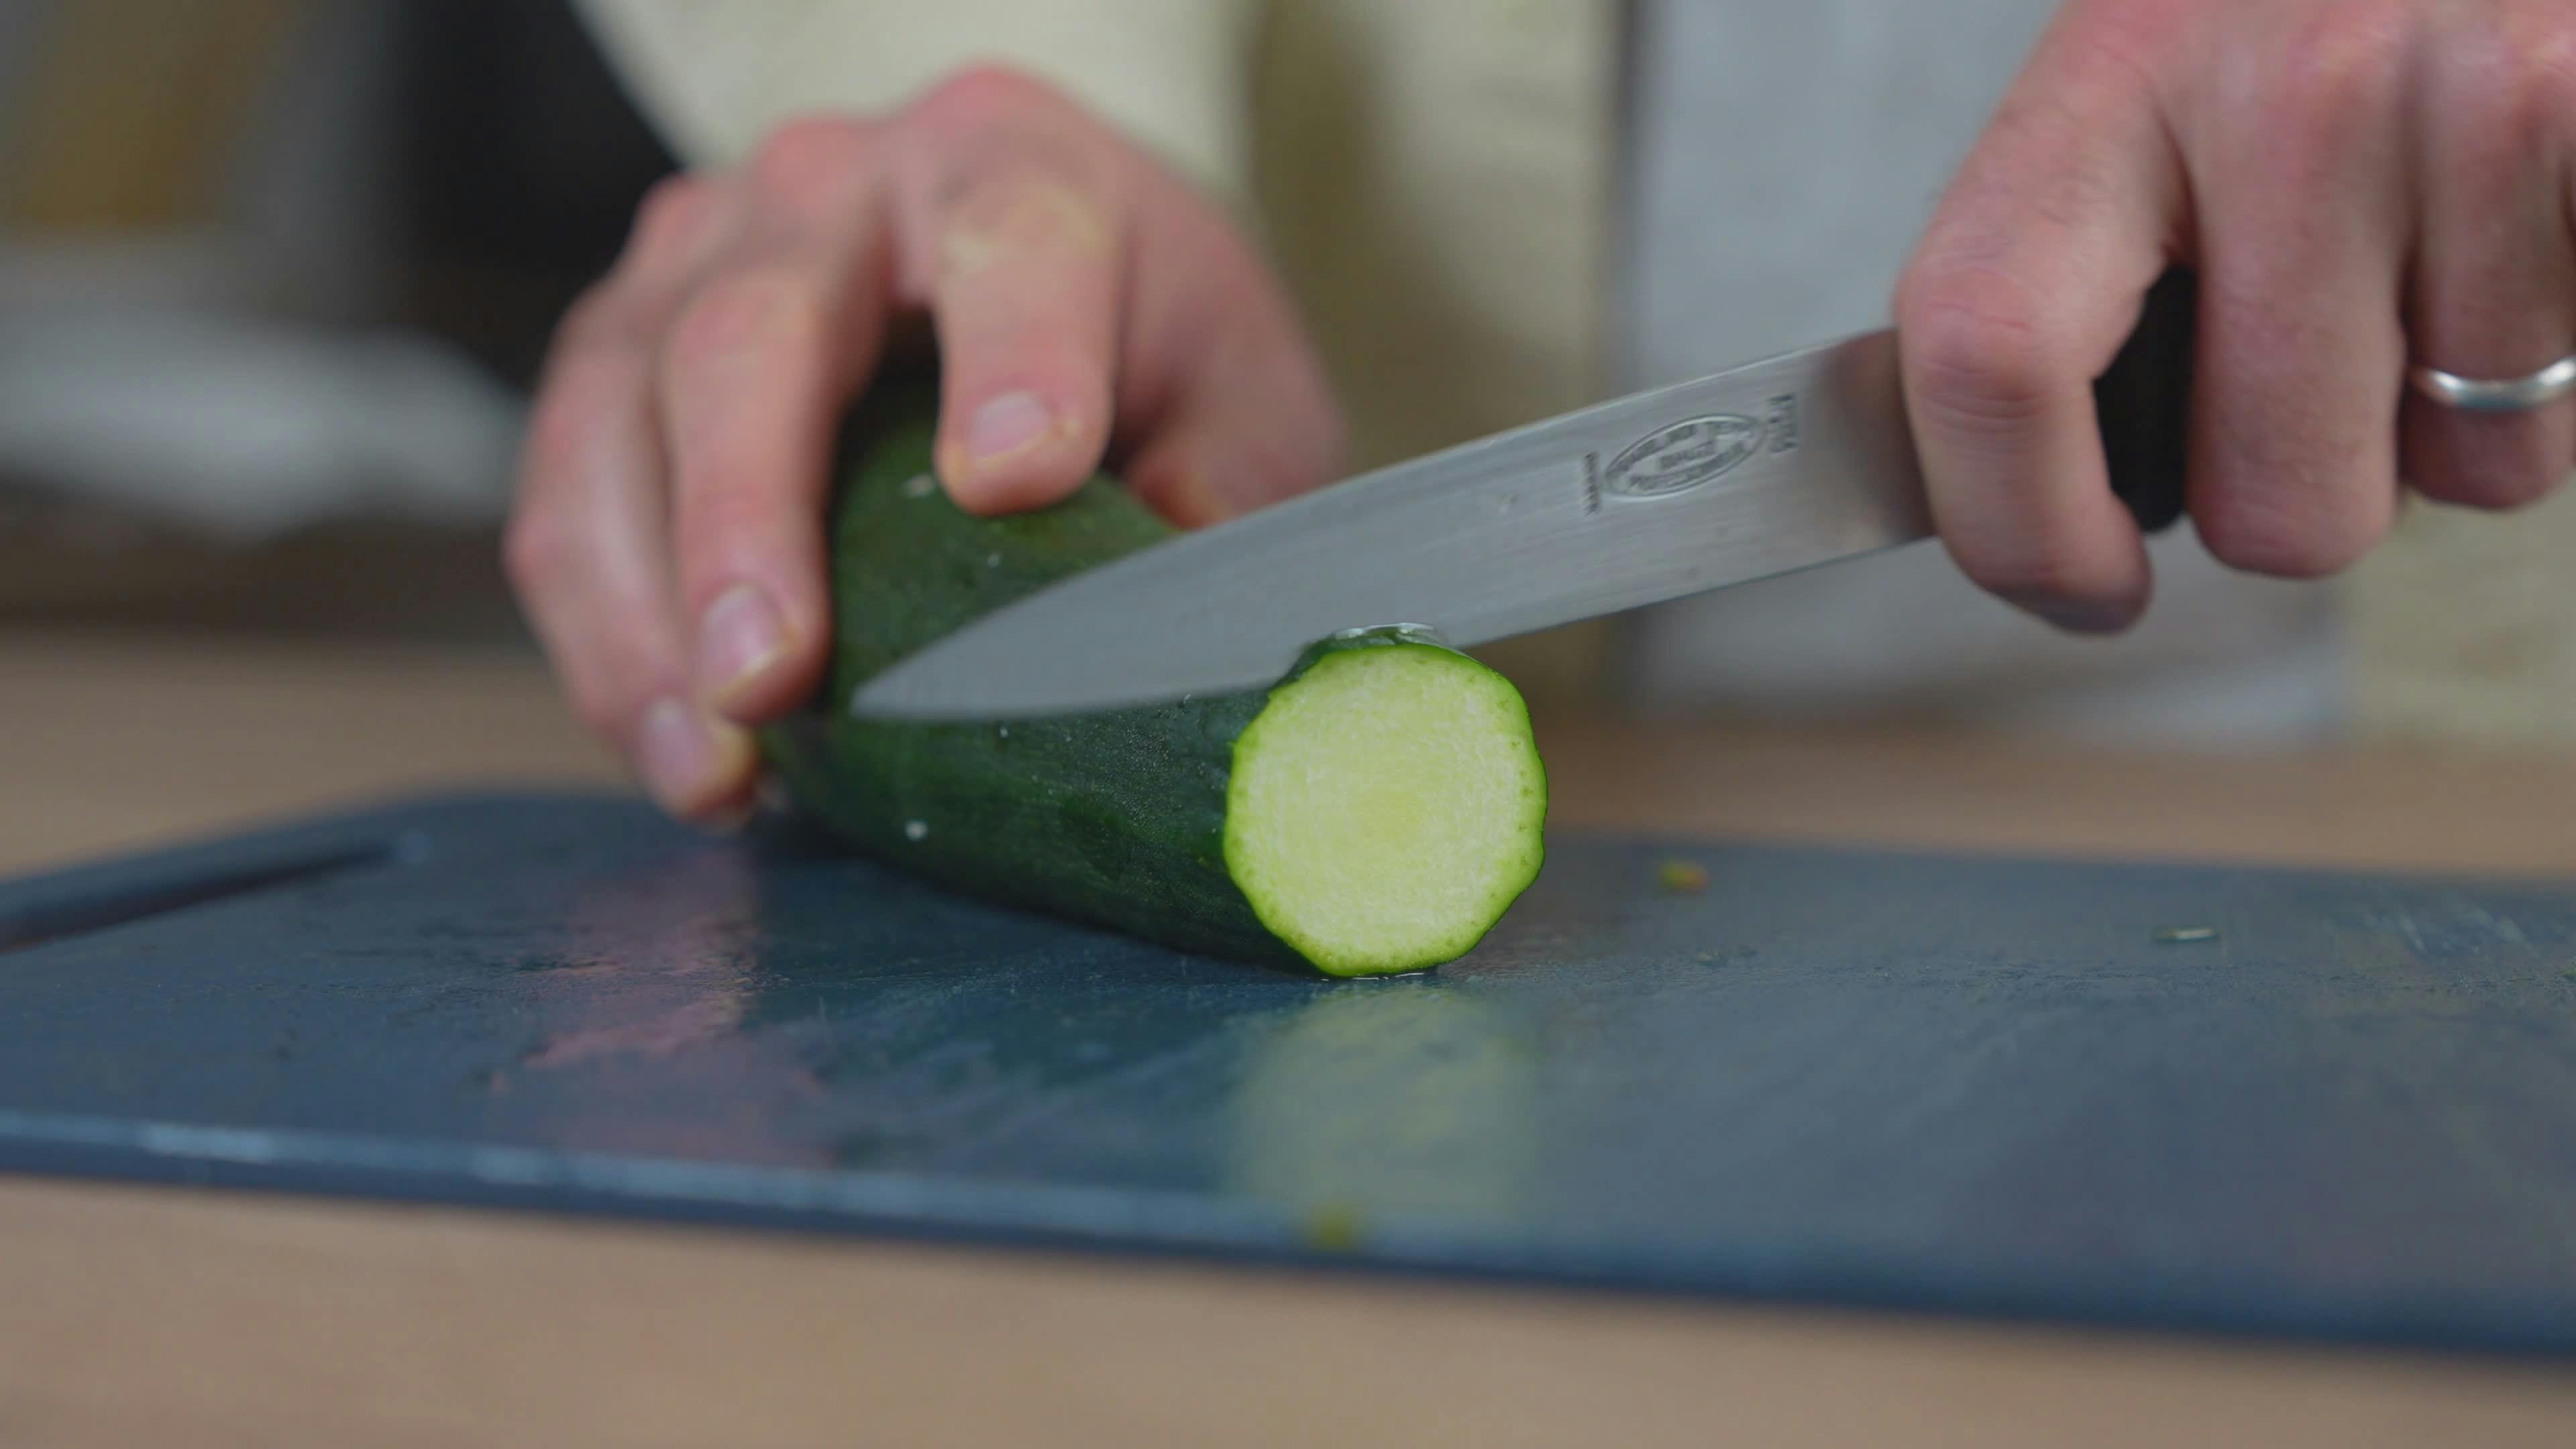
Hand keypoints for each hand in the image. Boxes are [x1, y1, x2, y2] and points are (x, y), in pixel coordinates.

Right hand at [506, 67, 1343, 823]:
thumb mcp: (1233, 397)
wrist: (1023, 254)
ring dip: (647, 610)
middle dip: (750, 519)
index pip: (1012, 245)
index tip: (1020, 480)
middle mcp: (832, 190)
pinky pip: (568, 492)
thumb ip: (1221, 501)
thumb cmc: (1135, 334)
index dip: (1015, 359)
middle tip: (771, 676)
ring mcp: (697, 259)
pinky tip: (679, 748)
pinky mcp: (616, 349)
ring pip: (618, 416)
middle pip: (757, 332)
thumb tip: (1178, 650)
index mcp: (1012, 166)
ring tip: (713, 764)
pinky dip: (605, 635)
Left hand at [1896, 0, 2574, 631]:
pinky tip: (2528, 238)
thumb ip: (2066, 283)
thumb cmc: (2297, 1)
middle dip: (2304, 485)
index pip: (1989, 363)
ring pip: (2472, 467)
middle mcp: (2289, 92)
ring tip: (2449, 254)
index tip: (2079, 584)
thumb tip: (2040, 517)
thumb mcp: (2144, 83)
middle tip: (2326, 356)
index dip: (2020, 532)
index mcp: (2109, 85)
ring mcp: (2475, 102)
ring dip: (2462, 411)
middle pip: (2278, 504)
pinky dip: (2566, 344)